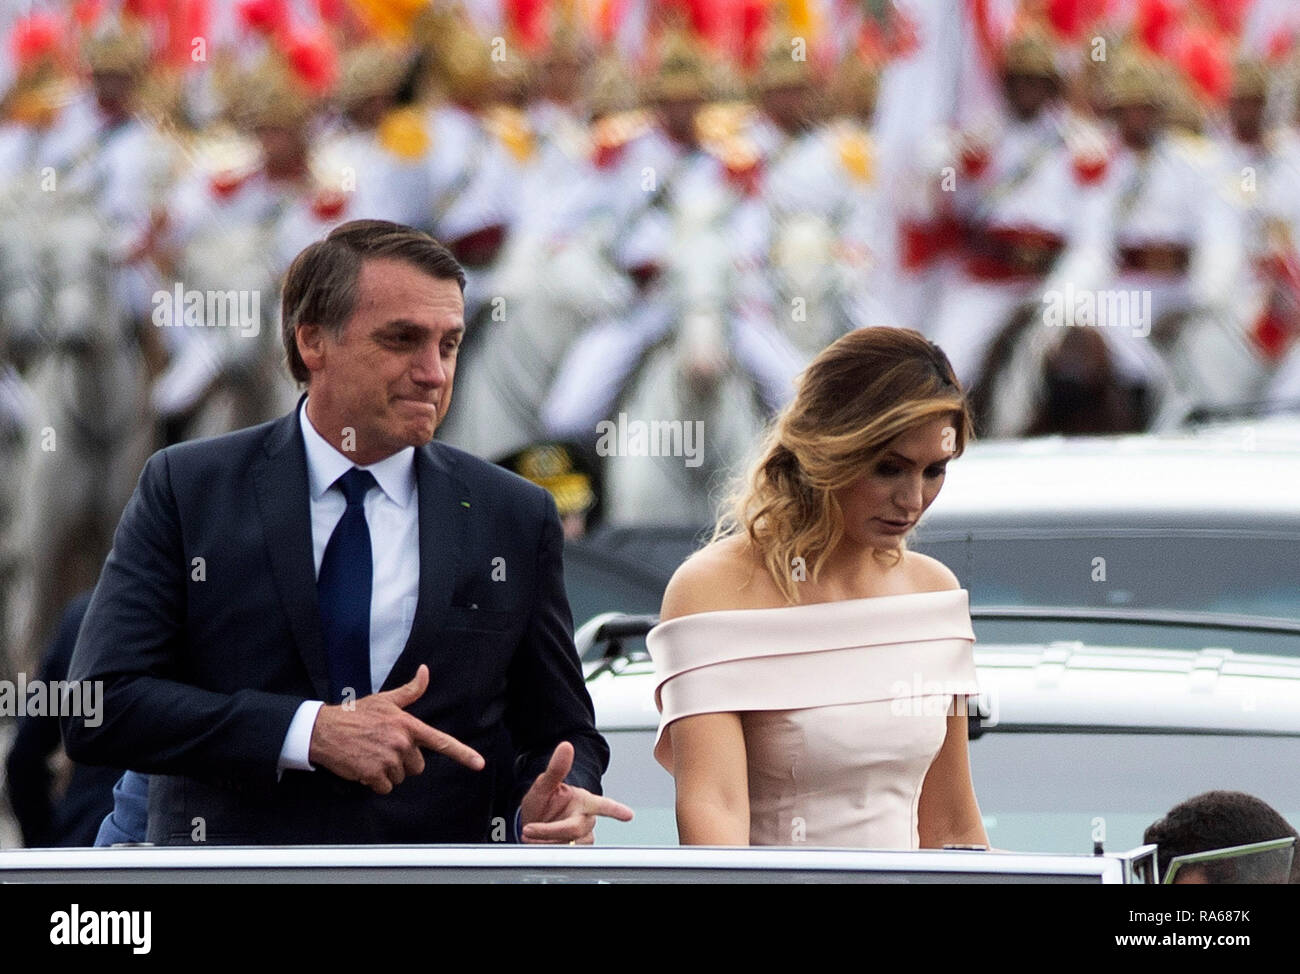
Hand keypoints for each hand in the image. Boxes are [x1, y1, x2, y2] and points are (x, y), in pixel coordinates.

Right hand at [308, 664, 483, 794]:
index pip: (441, 741)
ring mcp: (388, 759)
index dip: (462, 754)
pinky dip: (375, 782)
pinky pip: (384, 787)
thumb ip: (410, 691)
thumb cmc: (355, 714)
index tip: (479, 764)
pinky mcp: (373, 774)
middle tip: (383, 747)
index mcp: (408, 725)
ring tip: (371, 754)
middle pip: (417, 766)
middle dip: (403, 761)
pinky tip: (364, 766)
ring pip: (400, 778)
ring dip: (387, 771)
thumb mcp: (385, 699)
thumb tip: (425, 671)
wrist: (324, 729)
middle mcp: (402, 742)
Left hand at [519, 741, 633, 843]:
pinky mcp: (576, 850)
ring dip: (549, 841)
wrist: (532, 822)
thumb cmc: (542, 803)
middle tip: (529, 829)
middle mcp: (586, 818)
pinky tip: (542, 843)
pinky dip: (551, 849)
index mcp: (583, 800)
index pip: (602, 805)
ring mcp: (582, 836)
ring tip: (535, 834)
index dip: (615, 810)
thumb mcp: (543, 785)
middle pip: (575, 829)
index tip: (628, 815)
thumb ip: (556, 768)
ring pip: (570, 844)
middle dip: (550, 831)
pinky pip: (566, 854)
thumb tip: (566, 746)